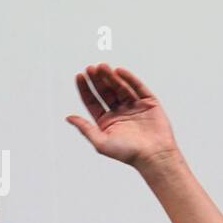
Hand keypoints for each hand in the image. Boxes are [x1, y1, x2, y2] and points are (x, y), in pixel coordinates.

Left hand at [66, 63, 180, 167]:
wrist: (154, 155)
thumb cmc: (128, 153)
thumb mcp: (101, 142)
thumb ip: (85, 128)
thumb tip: (68, 117)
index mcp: (106, 121)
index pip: (92, 101)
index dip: (85, 88)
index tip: (80, 76)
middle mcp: (119, 112)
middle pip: (105, 91)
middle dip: (98, 80)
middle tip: (91, 68)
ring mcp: (133, 106)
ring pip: (120, 87)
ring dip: (111, 77)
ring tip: (103, 67)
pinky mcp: (148, 102)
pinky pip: (137, 87)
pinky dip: (129, 78)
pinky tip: (119, 72)